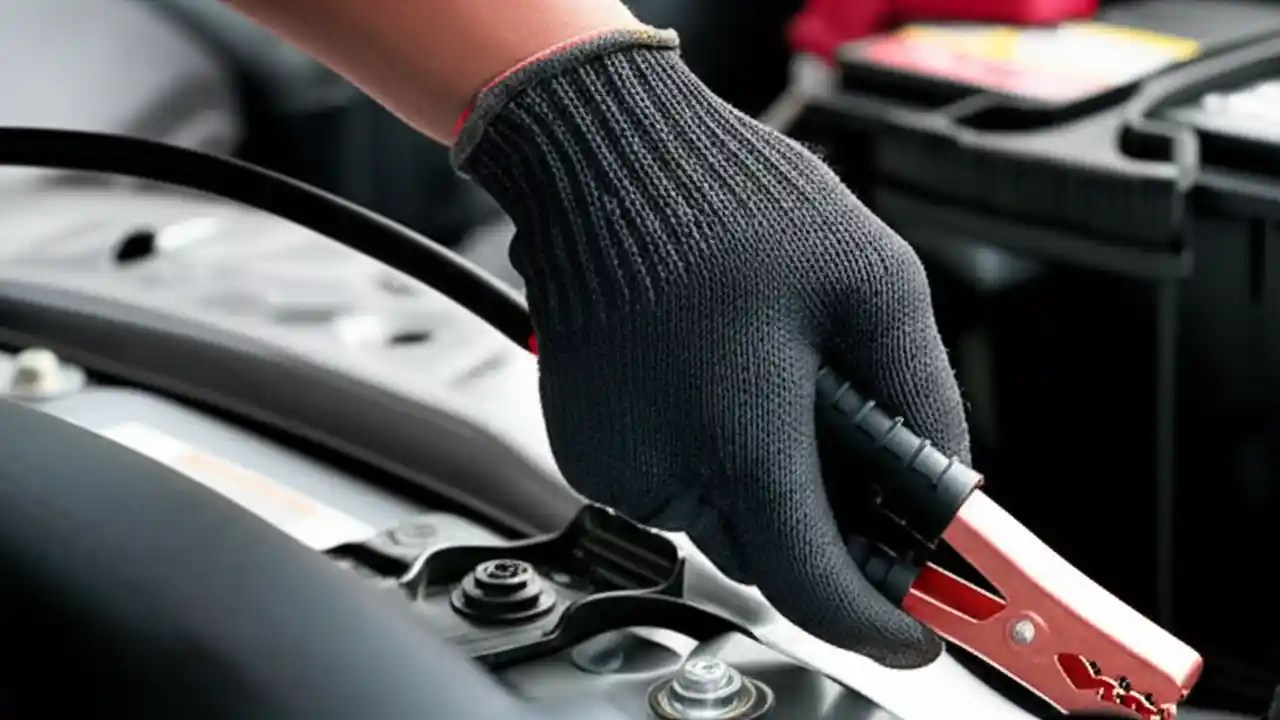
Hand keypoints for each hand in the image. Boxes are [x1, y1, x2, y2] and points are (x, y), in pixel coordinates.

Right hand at [456, 30, 969, 668]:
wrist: (602, 156)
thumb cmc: (725, 198)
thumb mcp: (875, 281)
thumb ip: (922, 400)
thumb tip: (945, 487)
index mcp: (738, 438)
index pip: (816, 587)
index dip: (876, 620)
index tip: (913, 629)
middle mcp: (661, 468)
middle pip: (770, 551)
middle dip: (820, 516)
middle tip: (843, 434)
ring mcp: (612, 460)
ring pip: (718, 517)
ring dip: (759, 474)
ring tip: (767, 376)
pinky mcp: (585, 443)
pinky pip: (669, 480)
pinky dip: (706, 451)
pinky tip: (716, 375)